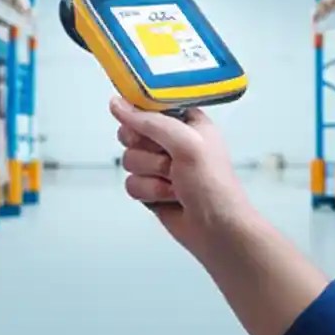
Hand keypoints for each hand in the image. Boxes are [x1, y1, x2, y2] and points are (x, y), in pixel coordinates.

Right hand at [111, 97, 329, 334]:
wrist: (217, 229)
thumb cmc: (213, 184)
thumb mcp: (185, 143)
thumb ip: (150, 121)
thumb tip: (117, 104)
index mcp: (186, 121)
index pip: (149, 105)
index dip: (142, 116)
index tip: (147, 129)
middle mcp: (171, 140)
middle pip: (131, 132)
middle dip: (146, 151)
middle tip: (168, 159)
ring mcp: (160, 165)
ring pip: (129, 159)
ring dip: (151, 175)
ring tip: (175, 183)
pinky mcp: (151, 188)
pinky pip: (130, 183)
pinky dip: (148, 192)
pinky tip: (169, 198)